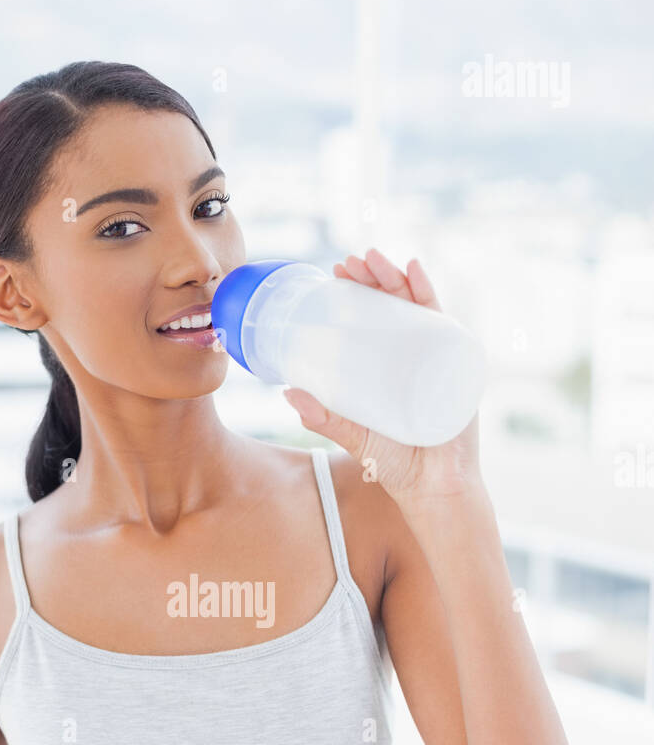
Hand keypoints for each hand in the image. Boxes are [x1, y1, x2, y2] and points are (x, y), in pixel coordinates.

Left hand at [282, 248, 482, 508]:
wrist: (435, 486)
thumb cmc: (396, 464)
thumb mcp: (355, 436)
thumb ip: (325, 418)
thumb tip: (287, 392)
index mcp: (387, 367)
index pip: (372, 319)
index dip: (356, 293)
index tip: (336, 273)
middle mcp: (412, 356)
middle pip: (393, 304)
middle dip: (373, 277)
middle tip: (351, 262)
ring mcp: (436, 356)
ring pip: (416, 305)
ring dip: (396, 276)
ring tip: (374, 258)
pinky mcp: (456, 362)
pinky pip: (444, 321)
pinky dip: (429, 293)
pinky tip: (415, 271)